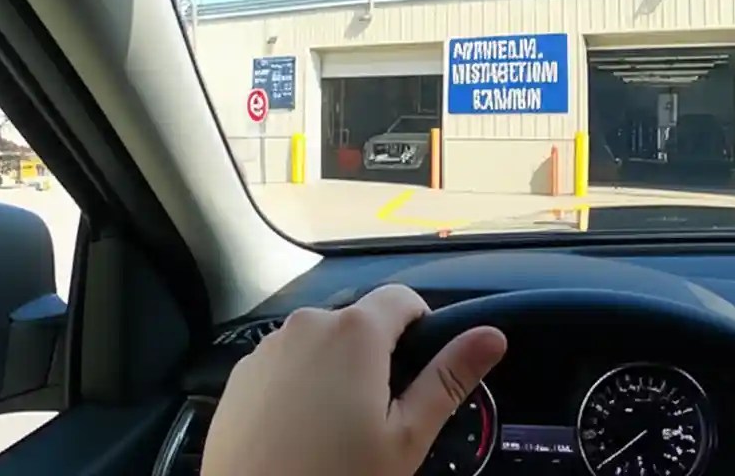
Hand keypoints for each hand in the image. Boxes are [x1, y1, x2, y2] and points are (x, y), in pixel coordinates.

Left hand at [202, 284, 507, 475]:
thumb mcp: (406, 436)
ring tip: (337, 428)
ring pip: (323, 341)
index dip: (421, 329)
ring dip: (338, 368)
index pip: (404, 298)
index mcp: (355, 331)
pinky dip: (301, 383)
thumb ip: (449, 377)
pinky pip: (288, 362)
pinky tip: (302, 430)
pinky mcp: (242, 373)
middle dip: (378, 355)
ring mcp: (268, 347)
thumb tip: (492, 335)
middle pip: (361, 321)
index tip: (419, 375)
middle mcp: (308, 323)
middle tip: (380, 415)